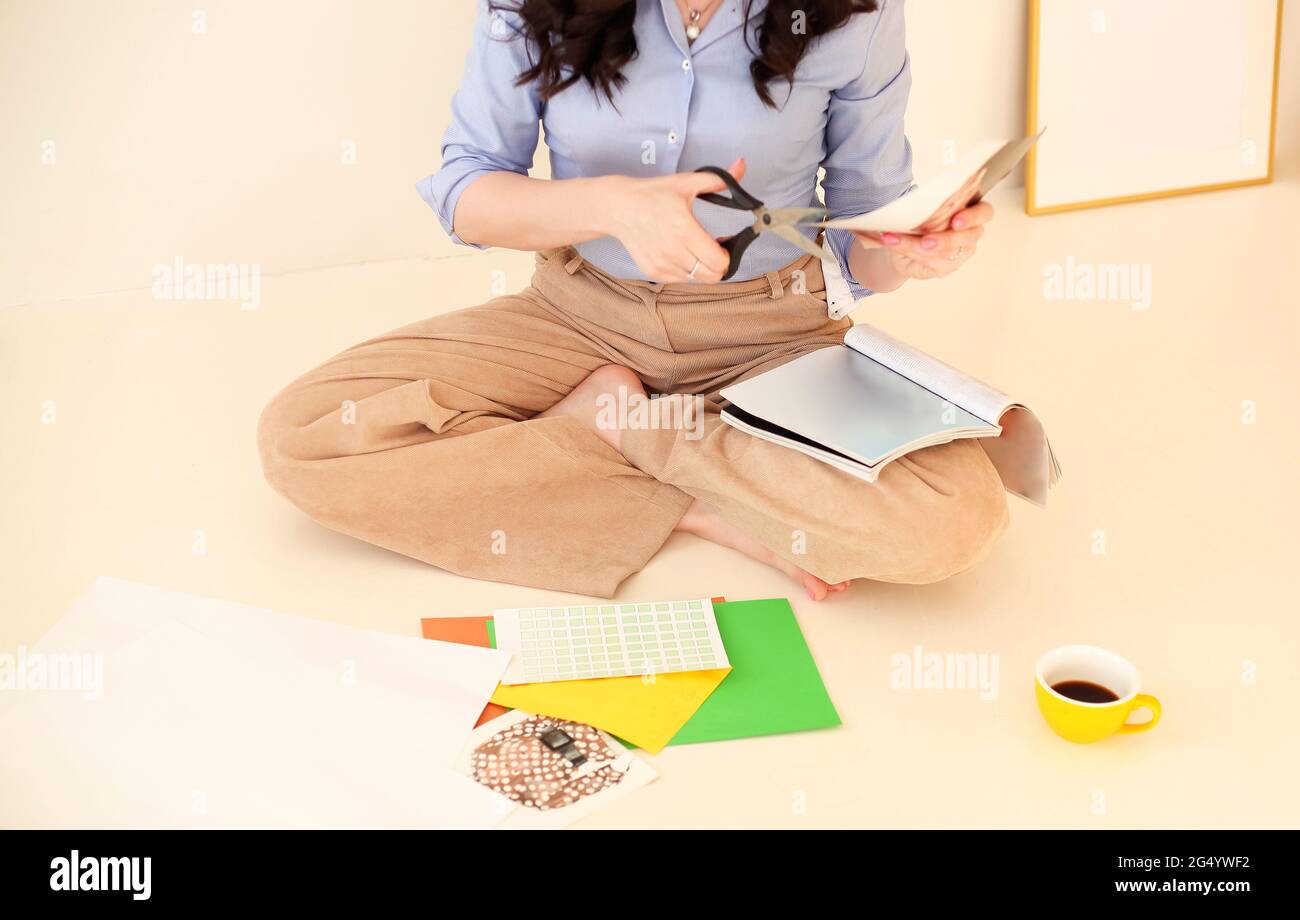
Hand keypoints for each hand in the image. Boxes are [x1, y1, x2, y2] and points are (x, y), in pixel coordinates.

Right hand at [603, 158, 745, 282]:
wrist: (618, 207)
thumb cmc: (652, 194)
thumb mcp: (686, 182)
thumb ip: (718, 179)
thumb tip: (742, 165)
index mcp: (684, 230)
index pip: (719, 261)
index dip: (728, 254)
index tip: (724, 241)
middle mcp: (673, 252)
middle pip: (712, 276)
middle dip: (718, 263)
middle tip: (714, 247)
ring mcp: (662, 265)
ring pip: (697, 279)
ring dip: (702, 267)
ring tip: (695, 248)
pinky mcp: (653, 272)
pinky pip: (680, 279)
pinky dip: (686, 270)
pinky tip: (680, 252)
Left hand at [853, 200, 993, 280]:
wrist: (906, 243)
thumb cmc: (924, 220)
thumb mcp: (928, 206)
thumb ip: (930, 203)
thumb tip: (914, 200)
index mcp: (972, 214)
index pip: (984, 213)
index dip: (973, 217)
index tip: (955, 221)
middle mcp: (970, 235)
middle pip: (968, 238)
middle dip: (946, 240)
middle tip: (927, 241)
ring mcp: (960, 254)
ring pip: (943, 252)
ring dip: (915, 245)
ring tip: (894, 238)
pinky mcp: (944, 268)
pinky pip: (926, 261)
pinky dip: (906, 249)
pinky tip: (892, 242)